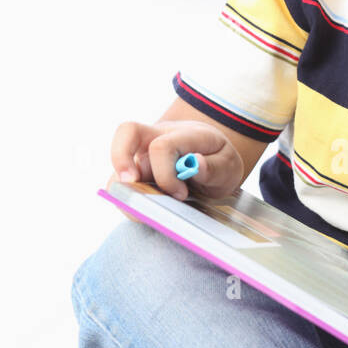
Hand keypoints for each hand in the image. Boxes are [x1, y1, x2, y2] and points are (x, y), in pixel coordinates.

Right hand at [106, 119, 244, 200]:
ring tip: (140, 213)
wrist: (211, 159)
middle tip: (132, 185)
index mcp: (183, 134)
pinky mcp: (135, 172)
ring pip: (118, 164)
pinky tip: (142, 214)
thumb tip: (196, 164)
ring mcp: (142, 154)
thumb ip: (215, 166)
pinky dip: (125, 201)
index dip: (165, 175)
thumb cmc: (218, 160)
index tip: (181, 194)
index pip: (161, 147)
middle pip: (127, 134)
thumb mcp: (229, 164)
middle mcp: (156, 138)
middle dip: (123, 162)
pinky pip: (118, 184)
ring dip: (124, 190)